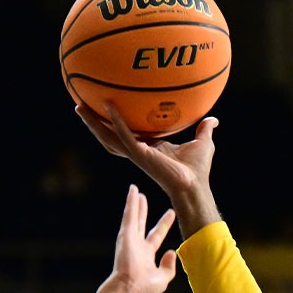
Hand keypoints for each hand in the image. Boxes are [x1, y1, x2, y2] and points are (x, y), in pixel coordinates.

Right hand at [77, 103, 221, 231]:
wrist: (194, 186)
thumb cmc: (198, 170)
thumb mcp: (202, 142)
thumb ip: (204, 129)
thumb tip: (213, 119)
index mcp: (149, 147)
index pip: (126, 133)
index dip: (114, 122)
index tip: (105, 107)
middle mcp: (138, 150)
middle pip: (108, 135)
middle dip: (93, 122)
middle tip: (80, 106)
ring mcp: (136, 153)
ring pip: (108, 137)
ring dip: (93, 123)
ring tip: (79, 107)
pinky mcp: (140, 155)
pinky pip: (124, 135)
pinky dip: (116, 121)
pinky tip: (108, 106)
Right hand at [98, 183, 177, 292]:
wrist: (129, 290)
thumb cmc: (143, 289)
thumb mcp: (162, 279)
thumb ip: (169, 266)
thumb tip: (172, 252)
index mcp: (146, 255)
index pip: (157, 235)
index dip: (163, 224)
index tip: (171, 213)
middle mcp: (137, 245)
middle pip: (141, 223)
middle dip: (143, 210)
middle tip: (144, 197)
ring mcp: (130, 239)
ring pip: (133, 216)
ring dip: (134, 203)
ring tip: (135, 190)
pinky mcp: (125, 234)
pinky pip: (129, 214)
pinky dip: (131, 202)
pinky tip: (133, 190)